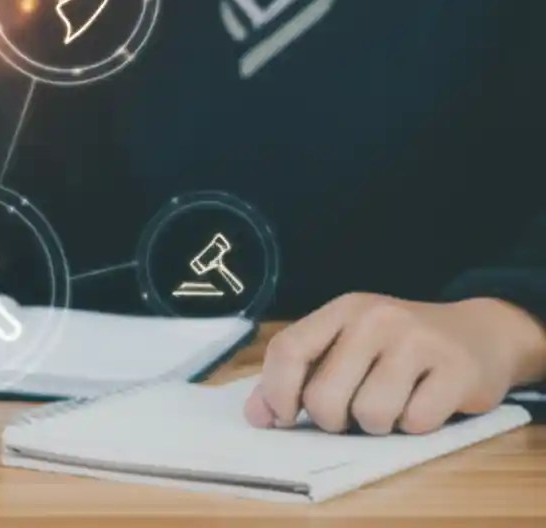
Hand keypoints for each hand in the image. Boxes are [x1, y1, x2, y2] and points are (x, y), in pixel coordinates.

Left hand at [244, 293, 545, 434]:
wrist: (479, 334)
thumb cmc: (398, 348)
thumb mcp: (346, 348)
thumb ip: (297, 377)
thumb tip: (256, 416)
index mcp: (342, 310)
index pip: (288, 350)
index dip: (277, 393)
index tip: (285, 418)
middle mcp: (377, 318)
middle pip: (324, 396)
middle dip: (332, 421)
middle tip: (353, 412)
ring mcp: (418, 341)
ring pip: (369, 415)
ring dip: (377, 426)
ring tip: (392, 405)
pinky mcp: (456, 370)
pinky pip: (414, 422)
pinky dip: (414, 426)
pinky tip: (424, 403)